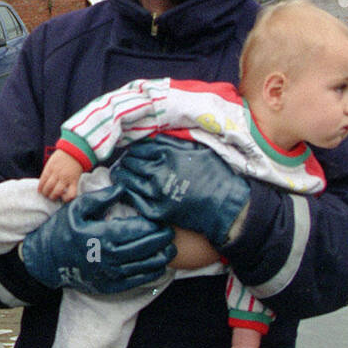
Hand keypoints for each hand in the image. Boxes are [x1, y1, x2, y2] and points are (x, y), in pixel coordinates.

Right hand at [19, 184, 175, 293]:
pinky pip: (138, 280)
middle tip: (171, 231)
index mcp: (104, 235)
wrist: (46, 260)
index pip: (140, 229)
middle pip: (148, 247)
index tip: (163, 218)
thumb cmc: (62, 230)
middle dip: (164, 239)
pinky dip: (152, 272)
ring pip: (147, 265)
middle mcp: (111, 256)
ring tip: (170, 248)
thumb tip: (124, 188)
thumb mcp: (77, 208)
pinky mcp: (110, 285)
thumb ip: (101, 198)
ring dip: (162, 256)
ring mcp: (111, 273)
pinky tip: (159, 265)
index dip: (156, 224)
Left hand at [37, 149, 84, 201]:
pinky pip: (71, 193)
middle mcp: (57, 174)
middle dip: (46, 194)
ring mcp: (66, 178)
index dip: (40, 188)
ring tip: (53, 197)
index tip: (40, 191)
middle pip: (48, 188)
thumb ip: (48, 171)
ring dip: (53, 197)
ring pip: (57, 192)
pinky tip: (64, 197)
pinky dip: (67, 198)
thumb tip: (43, 182)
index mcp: (50, 168)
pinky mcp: (75, 181)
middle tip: (47, 195)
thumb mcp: (52, 161)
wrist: (76, 151)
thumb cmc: (62, 156)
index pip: (42, 181)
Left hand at [110, 136, 250, 246]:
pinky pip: (133, 199)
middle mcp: (158, 172)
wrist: (226, 205)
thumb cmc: (215, 175)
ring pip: (127, 180)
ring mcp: (155, 193)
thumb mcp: (197, 149)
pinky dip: (127, 192)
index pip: (139, 148)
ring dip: (122, 175)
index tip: (133, 151)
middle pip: (130, 163)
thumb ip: (174, 141)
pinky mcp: (156, 211)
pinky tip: (127, 189)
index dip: (134, 149)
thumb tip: (154, 137)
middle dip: (126, 161)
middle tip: (125, 162)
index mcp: (168, 154)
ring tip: (120, 174)